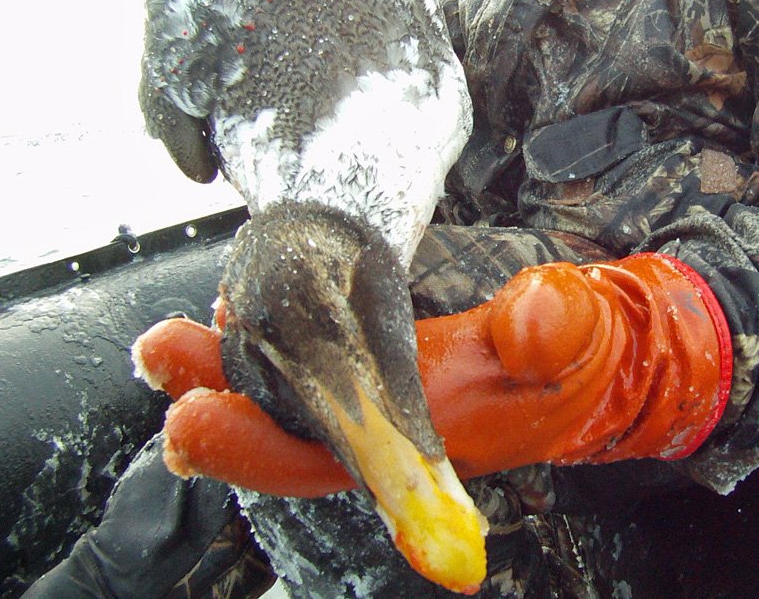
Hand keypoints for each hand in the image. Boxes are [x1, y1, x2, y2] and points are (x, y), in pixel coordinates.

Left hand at [134, 253, 731, 492]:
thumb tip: (532, 312)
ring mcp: (389, 389)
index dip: (259, 446)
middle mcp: (398, 419)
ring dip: (228, 369)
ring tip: (171, 335)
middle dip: (220, 404)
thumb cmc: (590, 349)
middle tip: (162, 354)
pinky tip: (238, 305)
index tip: (191, 418)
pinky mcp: (387, 355)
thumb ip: (564, 323)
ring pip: (294, 395)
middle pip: (292, 428)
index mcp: (439, 427)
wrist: (597, 348)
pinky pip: (315, 358)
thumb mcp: (590, 332)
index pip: (337, 452)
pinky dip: (271, 339)